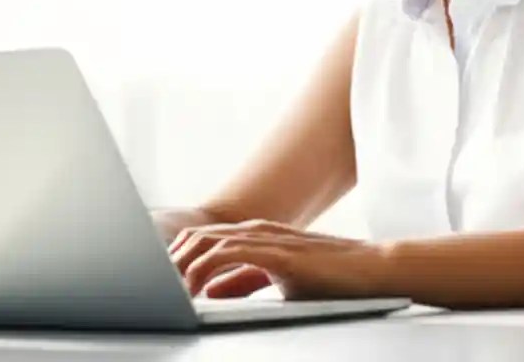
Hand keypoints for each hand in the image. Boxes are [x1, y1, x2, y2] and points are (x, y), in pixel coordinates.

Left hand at [168, 219, 392, 299]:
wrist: (370, 271)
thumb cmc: (329, 279)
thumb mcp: (277, 281)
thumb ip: (242, 282)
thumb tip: (207, 291)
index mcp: (254, 235)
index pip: (202, 239)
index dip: (176, 258)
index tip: (157, 279)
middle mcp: (256, 230)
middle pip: (196, 237)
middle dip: (170, 261)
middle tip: (153, 286)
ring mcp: (266, 238)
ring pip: (207, 243)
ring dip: (182, 266)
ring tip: (166, 290)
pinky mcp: (277, 253)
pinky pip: (229, 256)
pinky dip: (204, 271)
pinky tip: (193, 289)